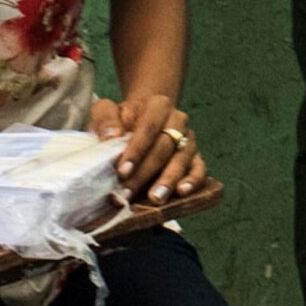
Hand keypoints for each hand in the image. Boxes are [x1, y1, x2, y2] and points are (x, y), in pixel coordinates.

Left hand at [90, 94, 206, 205]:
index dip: (136, 150)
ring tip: (155, 199)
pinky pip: (199, 170)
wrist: (140, 123)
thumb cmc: (120, 121)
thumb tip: (113, 136)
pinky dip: (193, 181)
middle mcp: (178, 121)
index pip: (148, 127)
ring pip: (181, 160)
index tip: (122, 171)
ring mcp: (189, 140)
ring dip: (167, 180)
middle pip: (164, 148)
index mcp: (158, 106)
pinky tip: (182, 192)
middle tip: (128, 193)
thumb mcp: (106, 112)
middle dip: (145, 172)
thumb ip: (106, 119)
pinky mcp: (196, 158)